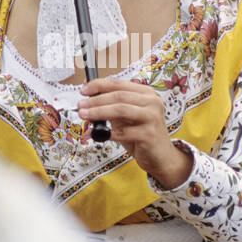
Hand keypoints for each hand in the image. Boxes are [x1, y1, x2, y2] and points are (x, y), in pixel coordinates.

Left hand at [78, 77, 193, 187]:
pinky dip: (108, 133)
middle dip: (96, 100)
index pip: (119, 84)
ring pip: (120, 109)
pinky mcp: (150, 134)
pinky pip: (123, 132)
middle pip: (118, 96)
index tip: (83, 90)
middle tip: (80, 105)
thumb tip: (88, 101)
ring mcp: (153, 117)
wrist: (161, 157)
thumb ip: (111, 108)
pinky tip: (99, 135)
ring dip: (99, 112)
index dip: (99, 85)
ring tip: (85, 116)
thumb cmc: (141, 136)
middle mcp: (152, 102)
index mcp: (146, 93)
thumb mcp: (125, 119)